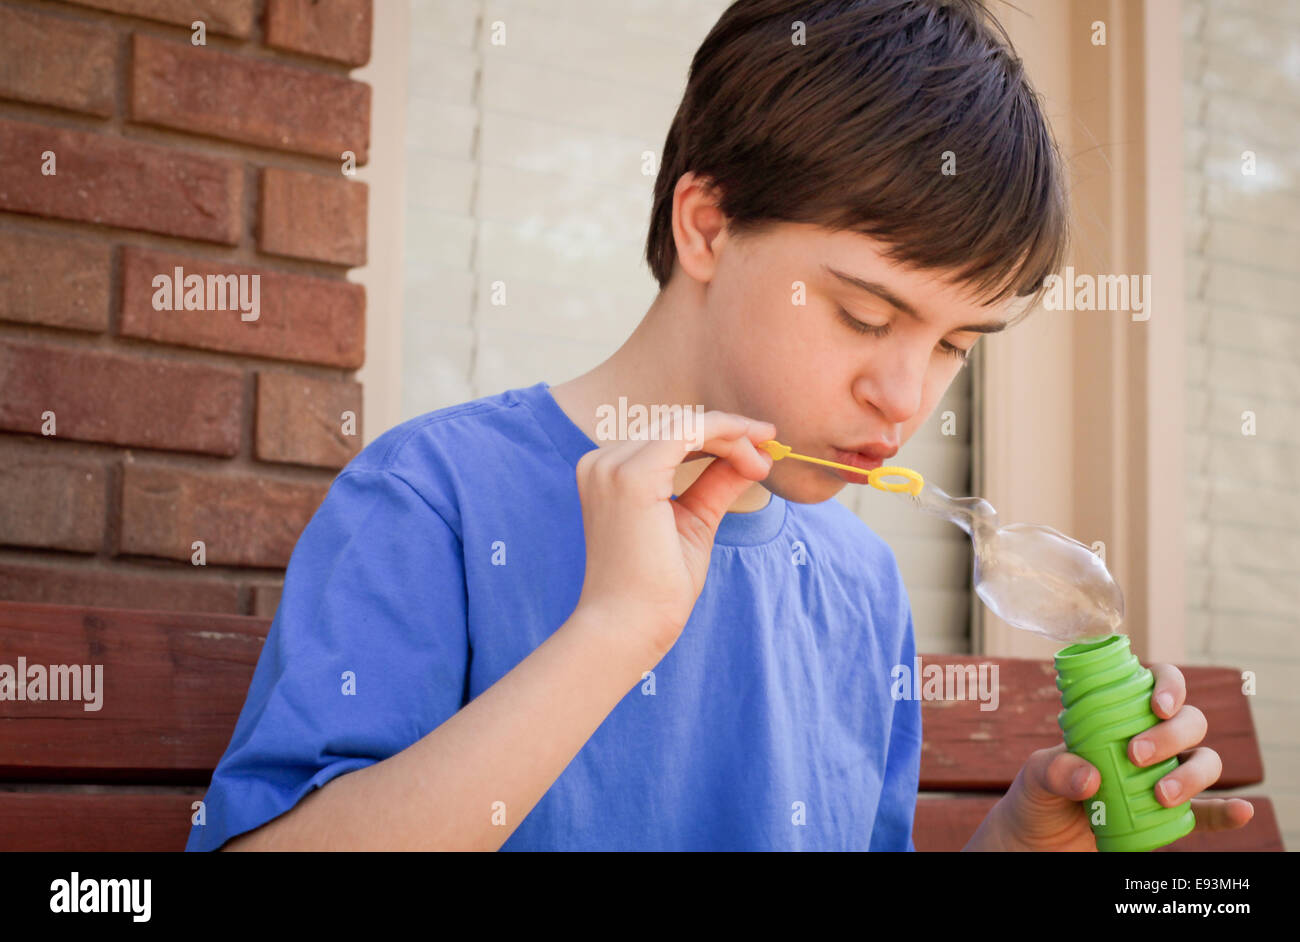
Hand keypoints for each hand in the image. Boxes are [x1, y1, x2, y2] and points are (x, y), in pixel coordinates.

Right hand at [571, 409, 775, 657]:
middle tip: (769, 450)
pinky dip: (725, 435)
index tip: (758, 447)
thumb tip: (751, 456)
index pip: (667, 435)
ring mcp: (612, 466)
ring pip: (685, 423)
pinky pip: (687, 431)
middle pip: (676, 423)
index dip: (717, 434)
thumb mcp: (694, 522)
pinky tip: (752, 456)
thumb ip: (714, 484)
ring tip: (763, 460)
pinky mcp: (631, 475)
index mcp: (608, 473)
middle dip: (729, 432)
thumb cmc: (656, 588)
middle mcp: (602, 462)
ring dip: (732, 435)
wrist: (629, 628)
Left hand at [967, 663, 1255, 850]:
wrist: (1037, 843)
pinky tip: (1243, 811)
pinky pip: (1209, 812)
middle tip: (1137, 755)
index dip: (1169, 686)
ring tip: (1160, 795)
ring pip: (1204, 761)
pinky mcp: (1171, 816)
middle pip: (1187, 723)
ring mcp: (1163, 778)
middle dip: (1172, 735)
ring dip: (1193, 773)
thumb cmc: (1036, 798)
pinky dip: (1228, 811)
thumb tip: (1090, 777)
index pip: (1156, 685)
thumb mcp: (1034, 778)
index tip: (1158, 706)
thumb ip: (1054, 770)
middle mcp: (1148, 742)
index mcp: (1117, 718)